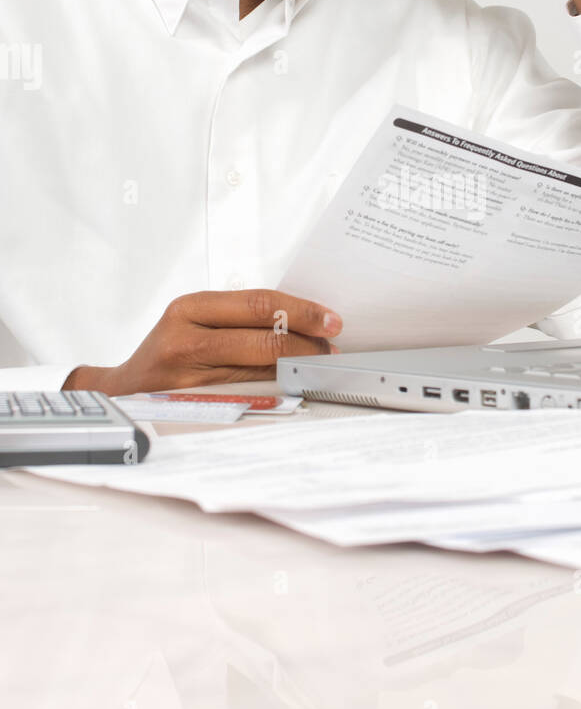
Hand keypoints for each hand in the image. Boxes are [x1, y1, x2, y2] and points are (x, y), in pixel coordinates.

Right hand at [62, 289, 342, 395]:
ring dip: (297, 367)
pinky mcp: (192, 405)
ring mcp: (187, 375)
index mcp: (189, 307)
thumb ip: (238, 318)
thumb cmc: (169, 352)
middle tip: (332, 349)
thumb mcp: (193, 322)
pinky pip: (246, 394)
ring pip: (259, 368)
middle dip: (307, 343)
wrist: (120, 392)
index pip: (258, 303)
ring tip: (318, 366)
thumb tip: (302, 321)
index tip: (331, 320)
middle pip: (262, 336)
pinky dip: (276, 389)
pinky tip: (293, 386)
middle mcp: (184, 337)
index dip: (301, 311)